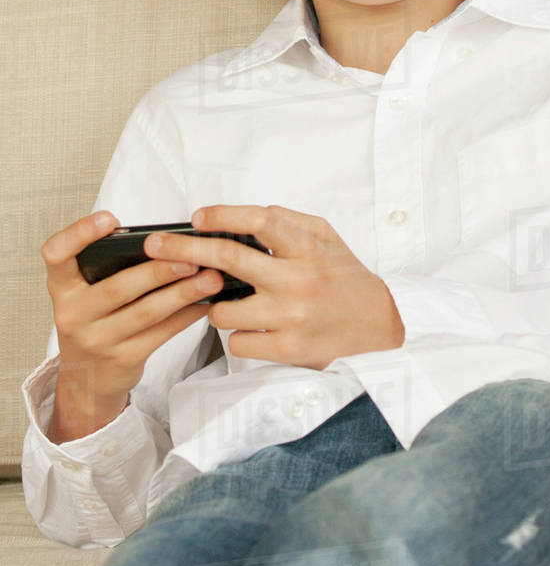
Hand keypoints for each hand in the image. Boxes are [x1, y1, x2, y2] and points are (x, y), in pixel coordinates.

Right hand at [41, 211, 223, 440]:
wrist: (87, 378)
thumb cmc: (95, 319)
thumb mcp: (86, 293)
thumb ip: (109, 267)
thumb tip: (165, 241)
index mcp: (62, 287)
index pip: (56, 254)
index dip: (79, 234)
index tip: (110, 219)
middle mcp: (73, 314)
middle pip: (118, 287)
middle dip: (159, 270)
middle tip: (191, 256)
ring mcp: (97, 340)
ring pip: (147, 312)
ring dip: (183, 292)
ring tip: (211, 277)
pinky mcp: (123, 359)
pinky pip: (162, 333)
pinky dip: (187, 315)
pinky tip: (207, 302)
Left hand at [144, 204, 404, 368]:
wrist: (379, 326)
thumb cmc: (345, 276)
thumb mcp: (326, 236)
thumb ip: (288, 222)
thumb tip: (243, 216)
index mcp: (307, 248)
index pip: (261, 221)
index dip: (224, 215)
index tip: (196, 216)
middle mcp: (297, 280)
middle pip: (228, 259)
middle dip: (184, 249)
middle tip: (155, 246)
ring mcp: (291, 317)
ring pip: (222, 309)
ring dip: (216, 304)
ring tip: (233, 301)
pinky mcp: (288, 350)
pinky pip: (236, 343)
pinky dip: (238, 335)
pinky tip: (254, 328)